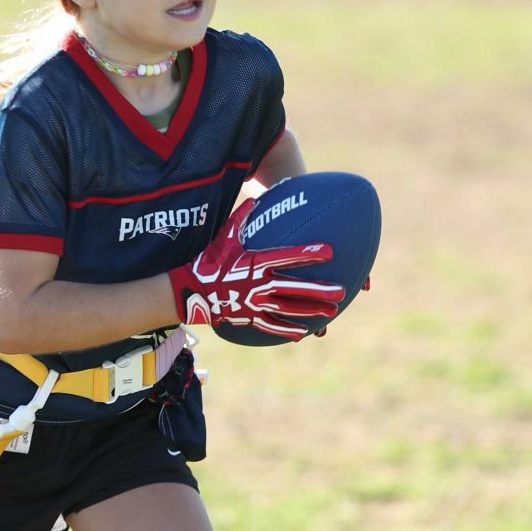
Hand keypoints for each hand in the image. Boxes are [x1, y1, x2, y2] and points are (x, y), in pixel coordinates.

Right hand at [169, 200, 344, 340]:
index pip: (288, 256)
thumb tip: (254, 198)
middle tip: (341, 292)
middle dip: (319, 290)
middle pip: (295, 288)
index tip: (329, 251)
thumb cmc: (208, 261)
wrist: (190, 291)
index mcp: (256, 263)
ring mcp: (256, 303)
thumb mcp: (224, 237)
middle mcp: (259, 284)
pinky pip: (273, 325)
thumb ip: (241, 218)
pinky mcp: (250, 317)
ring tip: (332, 312)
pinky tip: (305, 332)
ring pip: (289, 308)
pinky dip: (289, 329)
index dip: (309, 253)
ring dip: (312, 310)